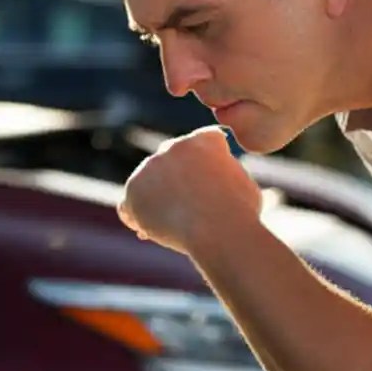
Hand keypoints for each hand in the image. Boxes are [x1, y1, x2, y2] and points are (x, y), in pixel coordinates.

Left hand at [118, 126, 262, 254]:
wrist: (217, 230)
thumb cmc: (239, 213)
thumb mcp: (243, 184)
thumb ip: (224, 175)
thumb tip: (218, 180)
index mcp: (203, 139)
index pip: (200, 145)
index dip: (204, 164)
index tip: (209, 183)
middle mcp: (172, 146)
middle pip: (170, 164)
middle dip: (175, 182)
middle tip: (183, 208)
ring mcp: (149, 167)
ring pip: (147, 184)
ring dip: (154, 200)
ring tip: (166, 225)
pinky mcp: (132, 191)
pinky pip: (128, 204)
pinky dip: (136, 216)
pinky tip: (146, 231)